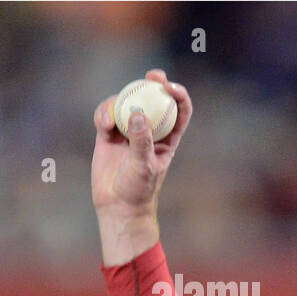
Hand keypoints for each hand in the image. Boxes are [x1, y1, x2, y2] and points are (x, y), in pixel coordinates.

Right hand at [92, 69, 192, 262]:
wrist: (117, 204)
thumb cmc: (138, 189)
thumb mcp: (144, 166)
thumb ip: (141, 140)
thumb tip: (136, 113)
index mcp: (168, 139)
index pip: (179, 113)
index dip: (179, 96)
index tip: (169, 86)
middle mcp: (150, 131)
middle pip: (154, 100)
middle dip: (154, 83)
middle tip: (152, 74)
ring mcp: (129, 131)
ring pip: (126, 104)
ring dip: (119, 103)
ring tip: (109, 122)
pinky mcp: (108, 134)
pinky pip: (106, 113)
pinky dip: (103, 113)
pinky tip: (103, 124)